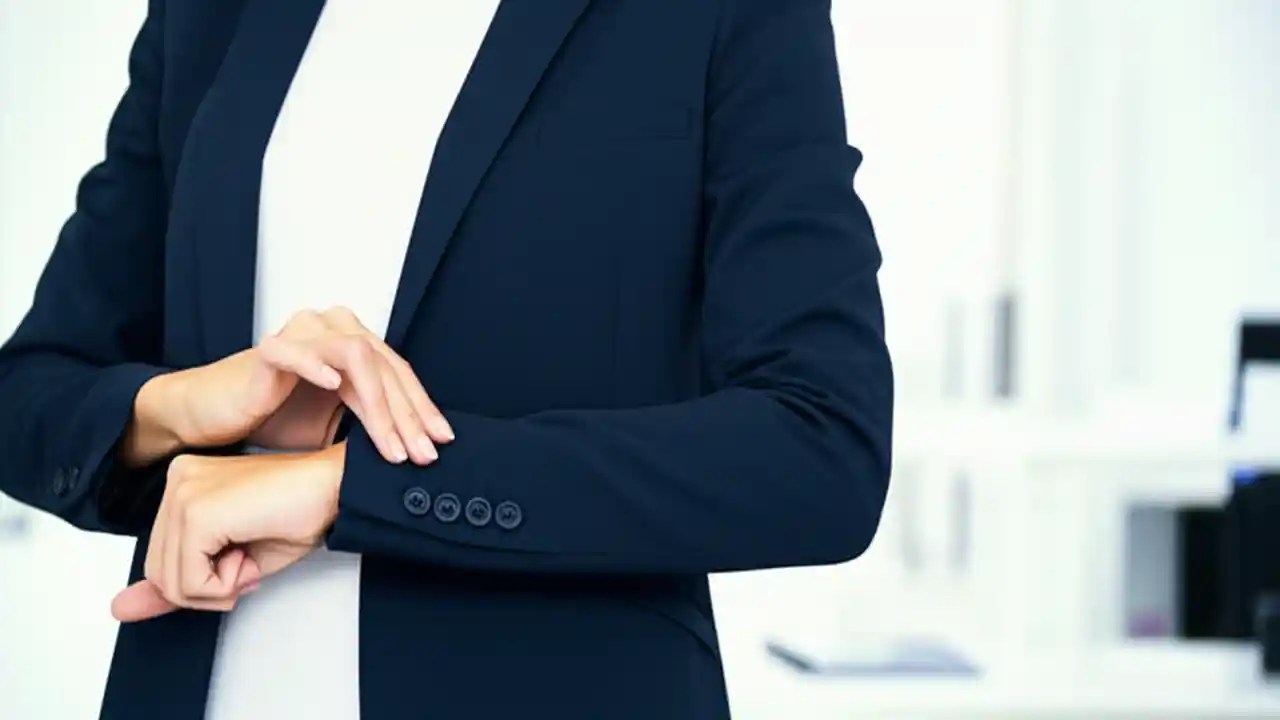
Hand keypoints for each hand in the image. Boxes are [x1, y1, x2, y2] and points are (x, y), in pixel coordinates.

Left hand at [110, 444, 346, 622]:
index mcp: (183, 483)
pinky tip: (248, 557)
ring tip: (249, 559)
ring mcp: (183, 494)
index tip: (239, 562)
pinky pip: (189, 580)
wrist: (336, 486)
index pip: (160, 560)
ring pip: (170, 581)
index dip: (203, 579)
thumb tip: (120, 610)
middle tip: (247, 565)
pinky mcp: (196, 512)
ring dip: (217, 588)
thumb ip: (179, 582)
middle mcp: (175, 481)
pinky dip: (223, 586)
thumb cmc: (301, 513)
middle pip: (159, 573)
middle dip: (207, 588)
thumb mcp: (233, 558)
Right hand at [127, 307, 451, 466]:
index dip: (422, 407)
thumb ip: (369, 425)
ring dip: (379, 405)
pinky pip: (297, 351)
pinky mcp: (269, 349)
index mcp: (352, 344)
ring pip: (356, 357)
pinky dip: (317, 367)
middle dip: (409, 414)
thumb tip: (415, 450)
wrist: (213, 414)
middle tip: (423, 452)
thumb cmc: (271, 416)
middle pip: (385, 366)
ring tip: (391, 444)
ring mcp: (302, 334)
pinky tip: (336, 388)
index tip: (442, 440)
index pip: (397, 373)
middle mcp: (333, 330)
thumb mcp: (333, 426)